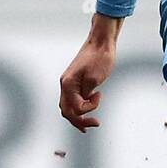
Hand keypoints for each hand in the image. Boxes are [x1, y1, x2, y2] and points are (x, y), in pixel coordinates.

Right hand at [59, 14, 123, 130]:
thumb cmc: (99, 57)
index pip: (75, 107)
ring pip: (67, 106)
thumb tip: (83, 105)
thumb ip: (86, 94)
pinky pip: (72, 99)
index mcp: (68, 84)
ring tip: (87, 126)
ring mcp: (69, 83)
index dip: (89, 107)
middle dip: (79, 121)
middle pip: (66, 111)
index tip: (99, 95)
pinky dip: (78, 108)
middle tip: (94, 125)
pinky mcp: (75, 81)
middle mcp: (65, 84)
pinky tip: (86, 112)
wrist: (101, 41)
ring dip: (77, 117)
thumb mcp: (95, 78)